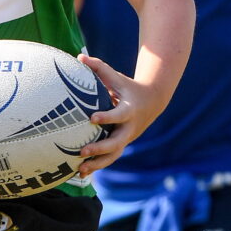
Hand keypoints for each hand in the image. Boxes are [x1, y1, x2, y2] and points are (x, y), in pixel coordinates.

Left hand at [75, 54, 160, 175]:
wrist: (151, 102)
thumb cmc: (127, 86)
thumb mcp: (116, 76)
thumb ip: (98, 67)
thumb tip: (79, 56)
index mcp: (129, 110)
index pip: (118, 115)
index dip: (107, 118)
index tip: (92, 118)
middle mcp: (129, 128)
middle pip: (117, 142)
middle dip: (100, 148)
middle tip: (83, 151)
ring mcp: (126, 139)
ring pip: (113, 156)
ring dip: (98, 164)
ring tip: (80, 169)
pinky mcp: (121, 146)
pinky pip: (109, 159)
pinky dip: (96, 167)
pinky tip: (80, 174)